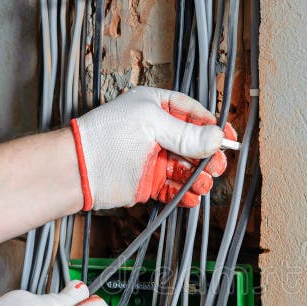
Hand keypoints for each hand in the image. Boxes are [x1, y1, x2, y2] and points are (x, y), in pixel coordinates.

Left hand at [70, 86, 234, 209]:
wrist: (78, 170)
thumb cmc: (106, 137)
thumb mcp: (150, 125)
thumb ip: (186, 134)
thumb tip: (217, 137)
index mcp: (155, 107)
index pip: (192, 114)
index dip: (211, 126)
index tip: (227, 138)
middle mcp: (156, 132)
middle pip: (194, 143)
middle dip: (207, 155)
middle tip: (215, 165)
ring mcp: (153, 158)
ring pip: (186, 168)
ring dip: (197, 177)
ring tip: (202, 184)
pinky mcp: (148, 183)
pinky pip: (173, 188)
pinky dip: (184, 193)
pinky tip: (190, 197)